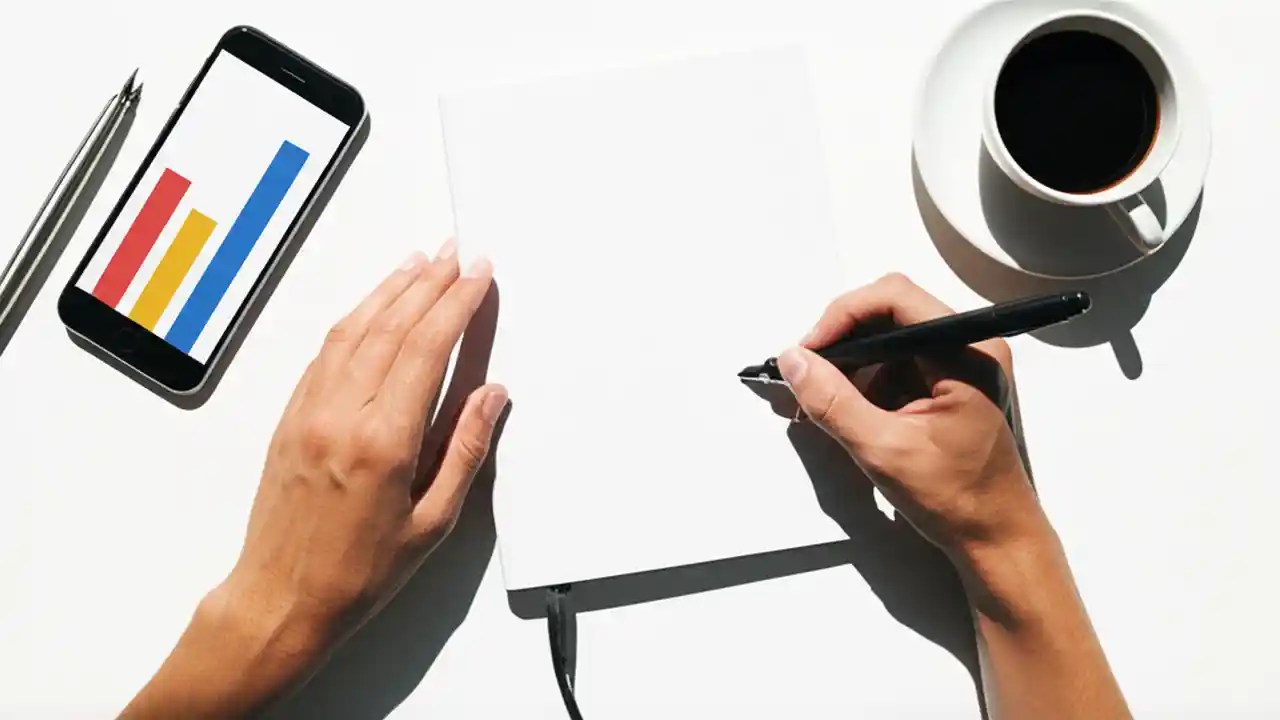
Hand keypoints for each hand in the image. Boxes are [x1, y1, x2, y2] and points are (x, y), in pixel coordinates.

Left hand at [120, 241, 507, 718]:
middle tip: (454, 254)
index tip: (477, 274)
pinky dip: (355, 319)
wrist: (281, 598)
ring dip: (389, 290)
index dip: (455, 303)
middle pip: (391, 327)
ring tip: (418, 262)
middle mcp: (341, 414)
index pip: (426, 348)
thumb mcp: (432, 522)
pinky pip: (326, 353)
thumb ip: (464, 450)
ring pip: (353, 330)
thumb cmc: (359, 573)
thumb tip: (490, 395)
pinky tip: (374, 307)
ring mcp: (309, 411)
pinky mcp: (290, 417)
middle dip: (428, 283)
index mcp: (383, 441)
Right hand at [779, 274, 1129, 718]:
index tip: (807, 352)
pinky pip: (896, 367)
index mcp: (966, 350)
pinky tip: (842, 414)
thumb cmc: (954, 498)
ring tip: (816, 402)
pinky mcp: (948, 386)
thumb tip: (791, 360)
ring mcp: (960, 365)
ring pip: (888, 341)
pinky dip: (864, 385)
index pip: (894, 298)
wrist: (996, 540)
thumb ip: (833, 401)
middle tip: (804, 376)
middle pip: (889, 315)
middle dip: (841, 343)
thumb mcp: (883, 449)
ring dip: (849, 367)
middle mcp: (968, 345)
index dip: (842, 316)